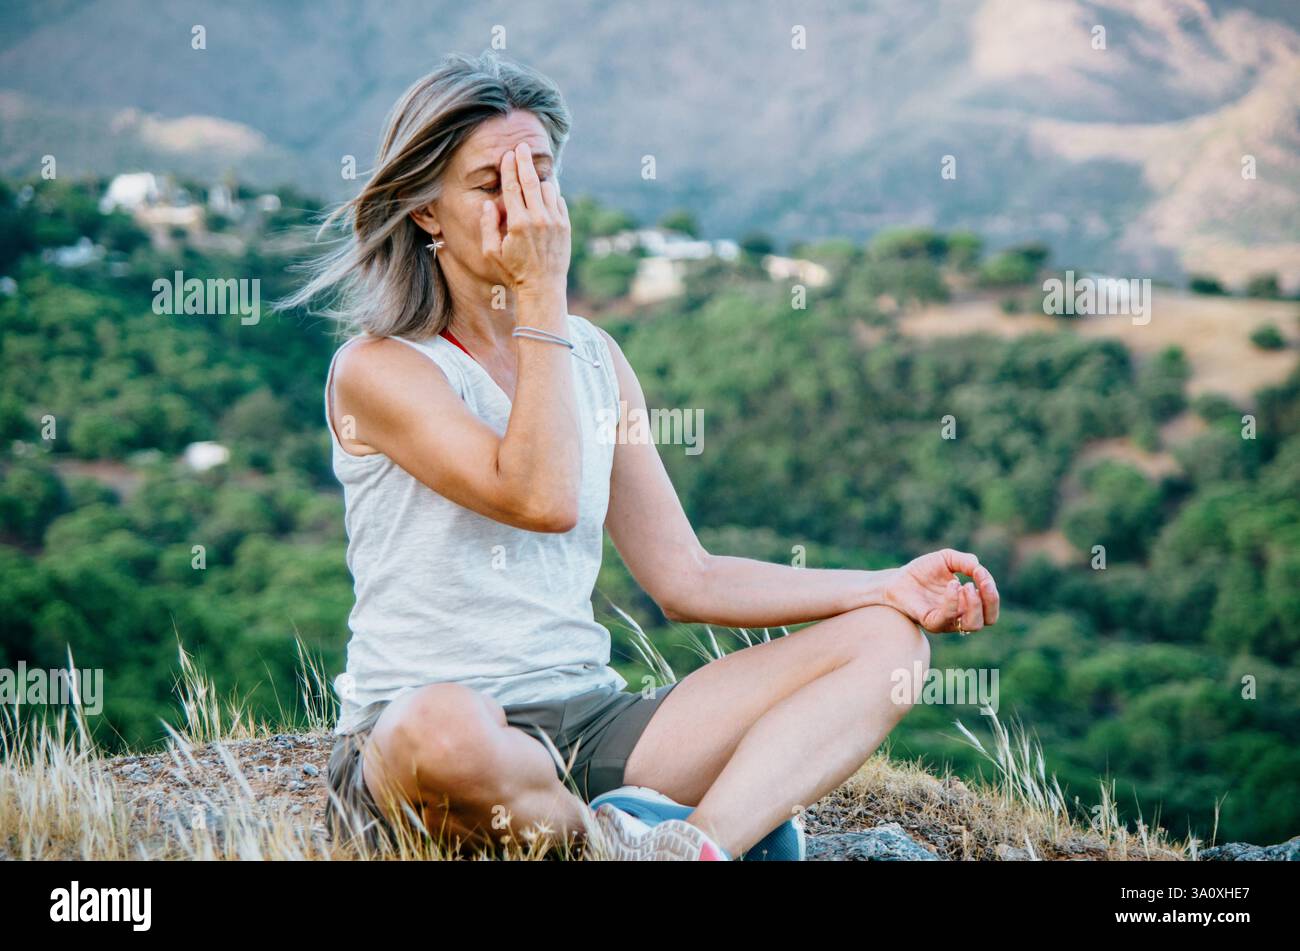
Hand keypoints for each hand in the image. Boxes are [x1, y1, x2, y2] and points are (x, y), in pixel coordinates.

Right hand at [480, 141, 570, 296]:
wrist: (543, 287)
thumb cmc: (513, 271)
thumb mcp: (491, 253)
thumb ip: (487, 227)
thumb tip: (489, 203)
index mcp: (518, 224)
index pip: (511, 188)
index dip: (509, 168)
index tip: (508, 155)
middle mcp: (538, 219)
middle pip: (531, 181)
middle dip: (525, 161)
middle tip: (522, 146)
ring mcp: (554, 222)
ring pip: (547, 188)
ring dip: (539, 179)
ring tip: (532, 174)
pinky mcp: (565, 226)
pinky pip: (558, 200)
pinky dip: (551, 193)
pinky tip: (544, 191)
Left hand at [886, 548, 999, 633]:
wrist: (897, 578)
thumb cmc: (922, 571)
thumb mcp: (947, 559)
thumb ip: (965, 561)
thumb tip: (979, 569)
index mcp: (968, 603)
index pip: (990, 606)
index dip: (991, 590)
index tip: (981, 572)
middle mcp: (960, 615)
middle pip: (989, 620)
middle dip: (991, 600)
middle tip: (981, 581)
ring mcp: (946, 621)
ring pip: (973, 625)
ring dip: (975, 604)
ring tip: (965, 585)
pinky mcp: (930, 621)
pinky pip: (947, 618)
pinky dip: (953, 601)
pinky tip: (952, 584)